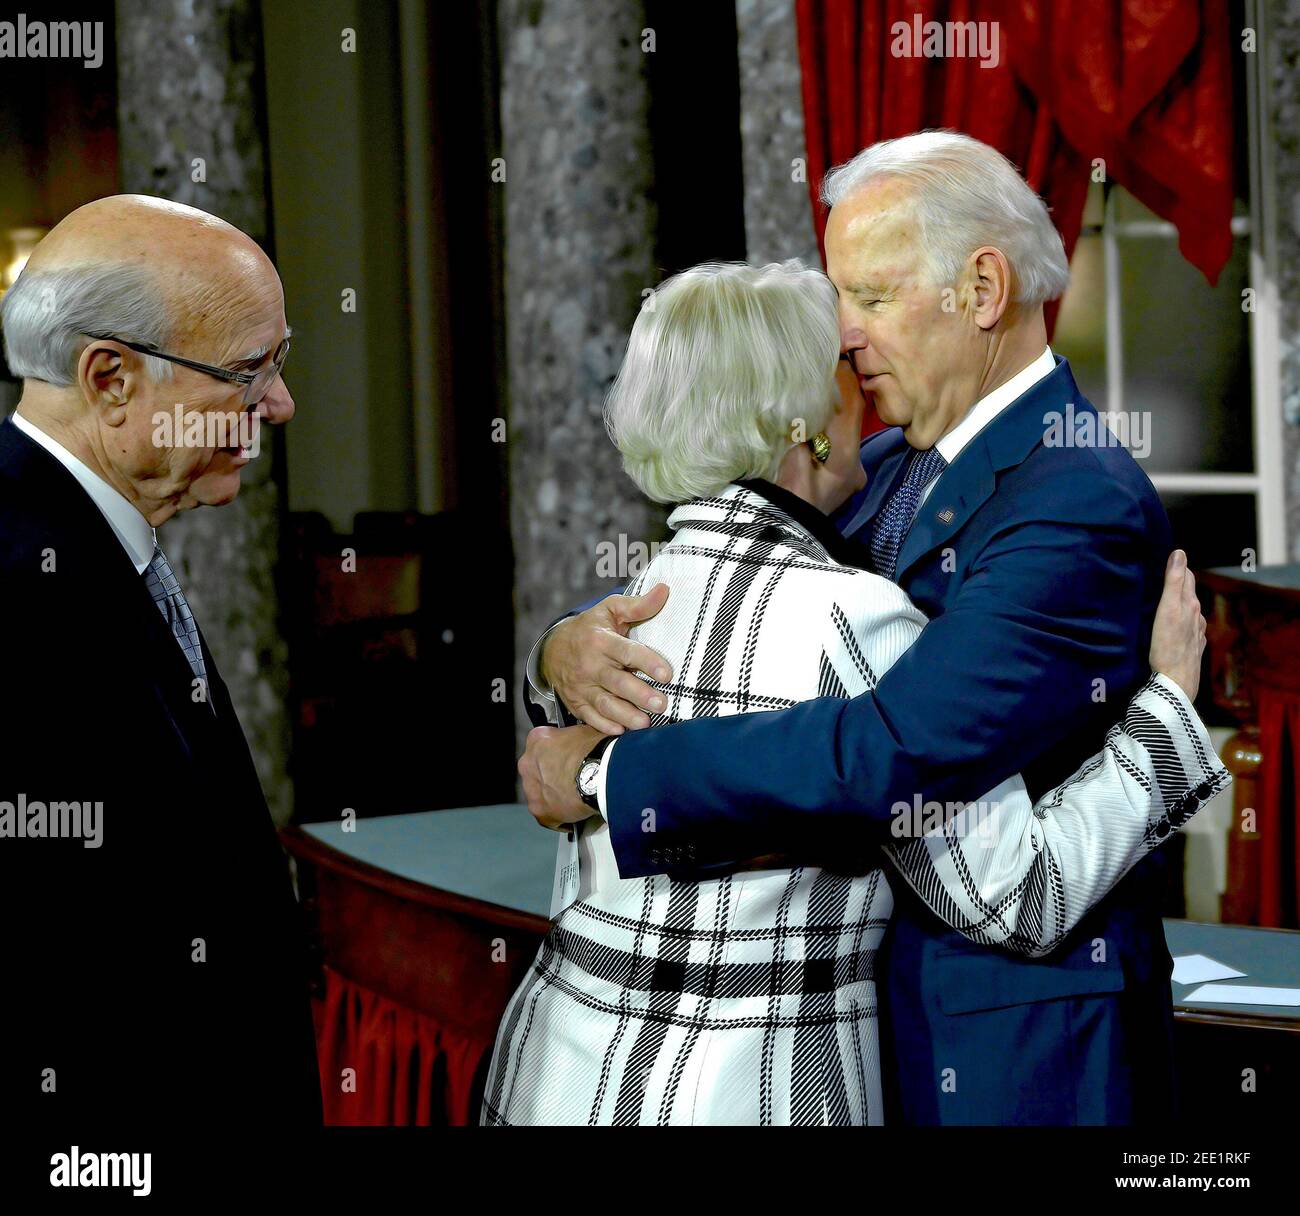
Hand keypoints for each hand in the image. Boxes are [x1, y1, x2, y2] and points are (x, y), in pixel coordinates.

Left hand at [518, 723, 602, 829]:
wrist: (600, 773)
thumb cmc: (595, 750)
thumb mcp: (584, 730)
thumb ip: (571, 737)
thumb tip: (580, 742)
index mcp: (537, 739)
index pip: (541, 745)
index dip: (556, 753)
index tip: (567, 758)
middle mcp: (527, 763)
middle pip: (536, 770)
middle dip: (551, 775)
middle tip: (571, 778)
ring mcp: (531, 789)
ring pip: (539, 793)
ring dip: (553, 795)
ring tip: (574, 797)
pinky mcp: (539, 810)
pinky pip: (547, 816)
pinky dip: (560, 816)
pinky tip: (574, 814)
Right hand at [540, 585, 673, 733]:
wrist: (553, 649)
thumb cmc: (591, 628)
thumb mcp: (611, 611)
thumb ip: (638, 605)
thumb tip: (665, 590)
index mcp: (600, 640)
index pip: (626, 651)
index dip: (647, 662)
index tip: (666, 674)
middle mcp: (590, 665)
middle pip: (617, 682)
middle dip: (639, 695)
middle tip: (661, 704)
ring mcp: (582, 686)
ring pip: (604, 704)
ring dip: (625, 715)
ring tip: (645, 723)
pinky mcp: (576, 702)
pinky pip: (590, 717)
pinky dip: (604, 726)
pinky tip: (621, 730)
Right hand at [1149, 549, 1205, 699]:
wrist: (1176, 682)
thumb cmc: (1168, 646)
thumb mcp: (1168, 609)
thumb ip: (1173, 581)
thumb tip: (1179, 553)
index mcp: (1190, 605)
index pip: (1186, 578)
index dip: (1178, 567)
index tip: (1169, 557)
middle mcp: (1196, 618)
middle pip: (1189, 593)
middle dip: (1179, 582)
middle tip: (1165, 572)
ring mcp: (1195, 634)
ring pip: (1189, 612)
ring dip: (1180, 602)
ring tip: (1167, 597)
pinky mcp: (1190, 648)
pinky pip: (1187, 629)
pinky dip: (1181, 621)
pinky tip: (1174, 625)